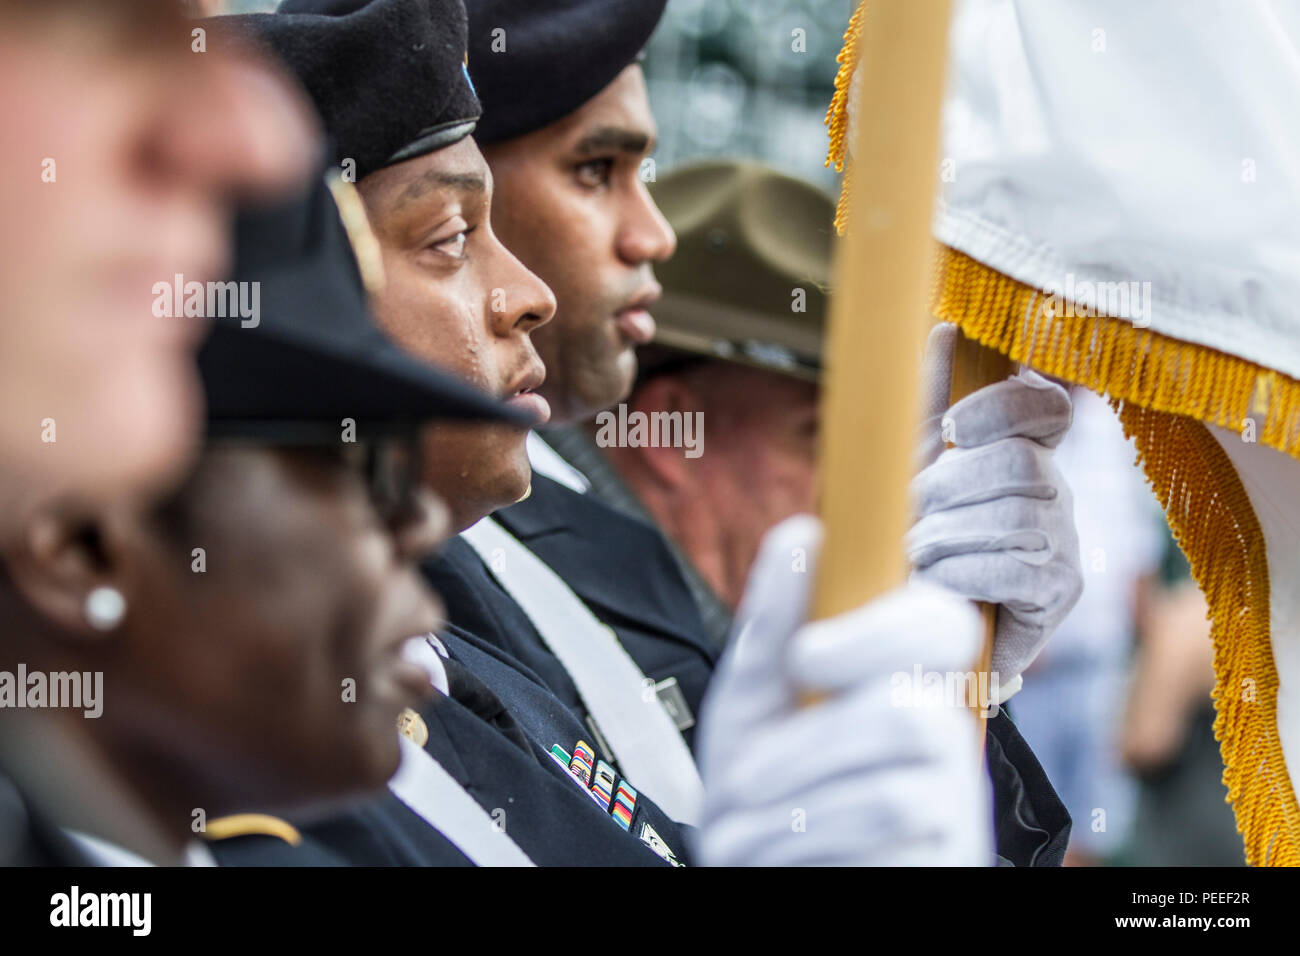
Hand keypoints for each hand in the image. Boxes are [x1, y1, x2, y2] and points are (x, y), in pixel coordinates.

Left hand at [694, 515, 992, 865]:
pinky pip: (888, 835)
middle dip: (811, 741)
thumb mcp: (751, 704)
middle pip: (913, 710)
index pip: (945, 623)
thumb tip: (803, 532)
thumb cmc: (764, 795)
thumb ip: (773, 624)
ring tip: (743, 821)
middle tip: (746, 772)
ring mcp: (954, 801)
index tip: (804, 654)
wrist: (763, 881)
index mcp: (901, 678)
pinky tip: (774, 851)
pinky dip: (804, 842)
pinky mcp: (949, 854)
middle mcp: (943, 733)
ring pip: (893, 783)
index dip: (886, 629)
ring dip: (792, 802)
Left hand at [908, 324, 1082, 699]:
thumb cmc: (910, 531)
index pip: (1044, 405)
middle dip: (952, 486)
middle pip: (1023, 464)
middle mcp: (1054, 486)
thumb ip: (928, 397)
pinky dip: (963, 574)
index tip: (953, 429)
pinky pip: (1020, 569)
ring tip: (914, 552)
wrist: (907, 622)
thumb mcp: (910, 460)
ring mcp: (1065, 539)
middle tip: (910, 509)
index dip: (1004, 407)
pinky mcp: (1060, 591)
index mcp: (1021, 446)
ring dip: (949, 535)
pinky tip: (935, 584)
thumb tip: (946, 327)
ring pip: (1019, 518)